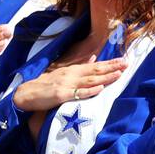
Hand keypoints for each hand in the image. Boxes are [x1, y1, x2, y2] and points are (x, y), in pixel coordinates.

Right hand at [11, 56, 127, 112]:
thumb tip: (94, 58)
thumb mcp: (64, 72)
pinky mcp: (61, 95)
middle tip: (127, 64)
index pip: (95, 66)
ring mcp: (66, 84)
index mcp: (73, 70)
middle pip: (95, 71)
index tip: (123, 60)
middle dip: (112, 67)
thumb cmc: (47, 85)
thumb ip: (80, 67)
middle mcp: (72, 75)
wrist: (27, 93)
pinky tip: (100, 89)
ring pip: (90, 81)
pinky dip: (89, 91)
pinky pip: (77, 93)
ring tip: (118, 74)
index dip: (110, 63)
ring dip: (105, 77)